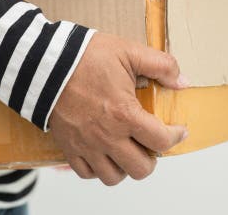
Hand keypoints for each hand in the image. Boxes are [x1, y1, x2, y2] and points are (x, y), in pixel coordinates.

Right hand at [49, 32, 189, 184]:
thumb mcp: (129, 51)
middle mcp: (107, 136)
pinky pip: (86, 173)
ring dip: (125, 166)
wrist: (44, 63)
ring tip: (128, 149)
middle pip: (141, 169)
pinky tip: (104, 151)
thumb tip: (182, 82)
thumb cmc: (85, 56)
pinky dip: (98, 168)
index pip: (161, 141)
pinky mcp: (68, 147)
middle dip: (152, 158)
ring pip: (113, 177)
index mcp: (124, 114)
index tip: (178, 130)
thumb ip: (161, 65)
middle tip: (151, 142)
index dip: (175, 136)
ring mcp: (86, 145)